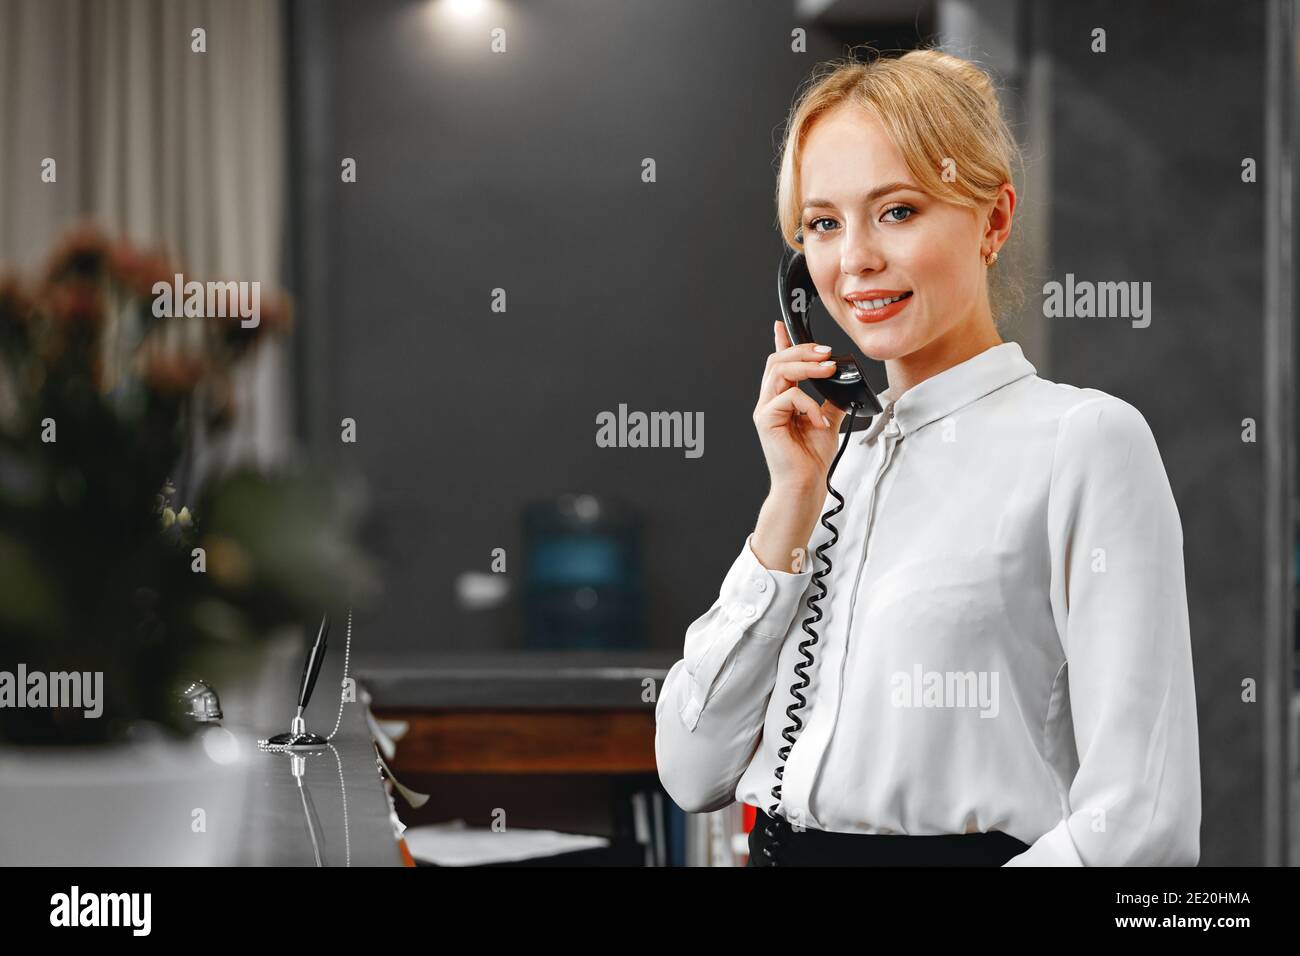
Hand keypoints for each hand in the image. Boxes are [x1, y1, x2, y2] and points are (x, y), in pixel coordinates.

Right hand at [753, 320, 850, 493]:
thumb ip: (831, 400)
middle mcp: (769, 402)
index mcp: (781, 400)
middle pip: (777, 360)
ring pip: (779, 370)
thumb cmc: (810, 459)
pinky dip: (809, 405)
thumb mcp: (827, 421)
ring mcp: (765, 410)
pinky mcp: (766, 420)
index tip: (783, 325)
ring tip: (827, 369)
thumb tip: (844, 383)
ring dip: (806, 366)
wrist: (805, 484)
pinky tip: (820, 421)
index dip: (781, 342)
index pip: (779, 364)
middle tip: (826, 352)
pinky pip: (789, 397)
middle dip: (802, 350)